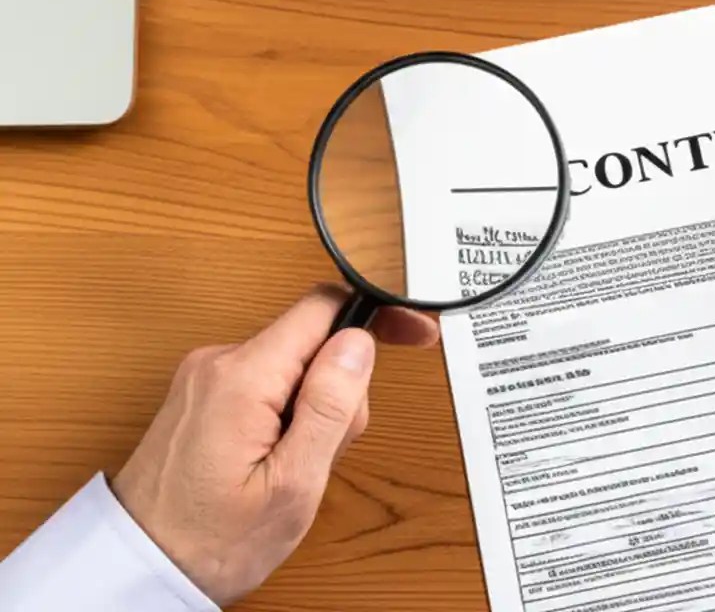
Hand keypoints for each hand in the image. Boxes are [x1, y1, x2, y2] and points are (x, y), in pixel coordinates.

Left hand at [111, 286, 439, 604]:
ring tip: (290, 470)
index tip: (413, 333)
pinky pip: (266, 385)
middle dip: (340, 392)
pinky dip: (285, 418)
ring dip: (312, 412)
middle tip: (326, 454)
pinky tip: (273, 462)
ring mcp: (206, 378)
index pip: (324, 308)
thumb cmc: (211, 542)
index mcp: (242, 378)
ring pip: (293, 367)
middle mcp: (218, 363)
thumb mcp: (292, 485)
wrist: (140, 567)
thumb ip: (329, 407)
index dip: (376, 317)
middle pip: (313, 343)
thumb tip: (358, 343)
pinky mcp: (203, 394)